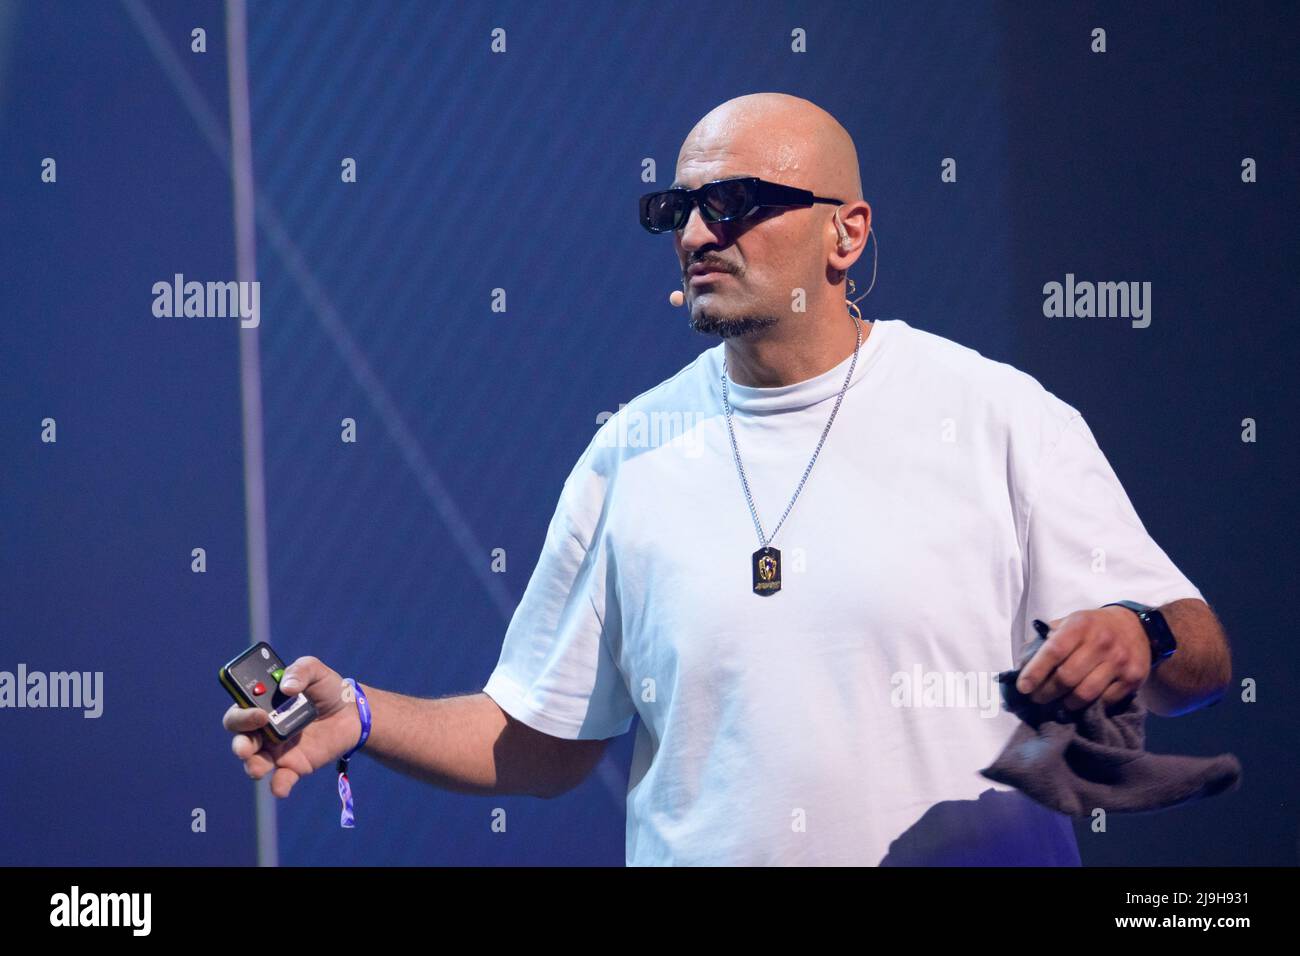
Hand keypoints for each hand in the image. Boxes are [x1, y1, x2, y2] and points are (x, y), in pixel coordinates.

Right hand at [223, 656, 362, 797]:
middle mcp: (263, 730)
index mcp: (261, 706)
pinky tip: (280, 788)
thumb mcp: (315, 671)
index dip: (242, 714)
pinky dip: (278, 786)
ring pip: (254, 762)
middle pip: (241, 739)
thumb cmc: (327, 689)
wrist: (353, 713)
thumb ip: (300, 670)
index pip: (239, 711)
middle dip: (240, 743)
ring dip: (252, 766)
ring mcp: (277, 750)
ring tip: (258, 767)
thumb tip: (287, 687)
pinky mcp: (294, 766)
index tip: (259, 713)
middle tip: (251, 742)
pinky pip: (280, 780)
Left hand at [1015, 607, 1151, 710]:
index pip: (1054, 651)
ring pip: (1085, 693)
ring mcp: (1119, 661)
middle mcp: (1101, 642)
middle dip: (1047, 692)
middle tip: (1037, 698)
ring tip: (1058, 704)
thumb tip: (1023, 662)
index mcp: (1081, 625)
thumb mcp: (1069, 621)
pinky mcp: (1133, 678)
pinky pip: (1105, 701)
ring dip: (1066, 703)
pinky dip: (1090, 706)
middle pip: (1067, 677)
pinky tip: (1080, 703)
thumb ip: (1046, 638)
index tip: (1023, 687)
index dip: (1035, 671)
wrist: (1138, 627)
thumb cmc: (1094, 626)